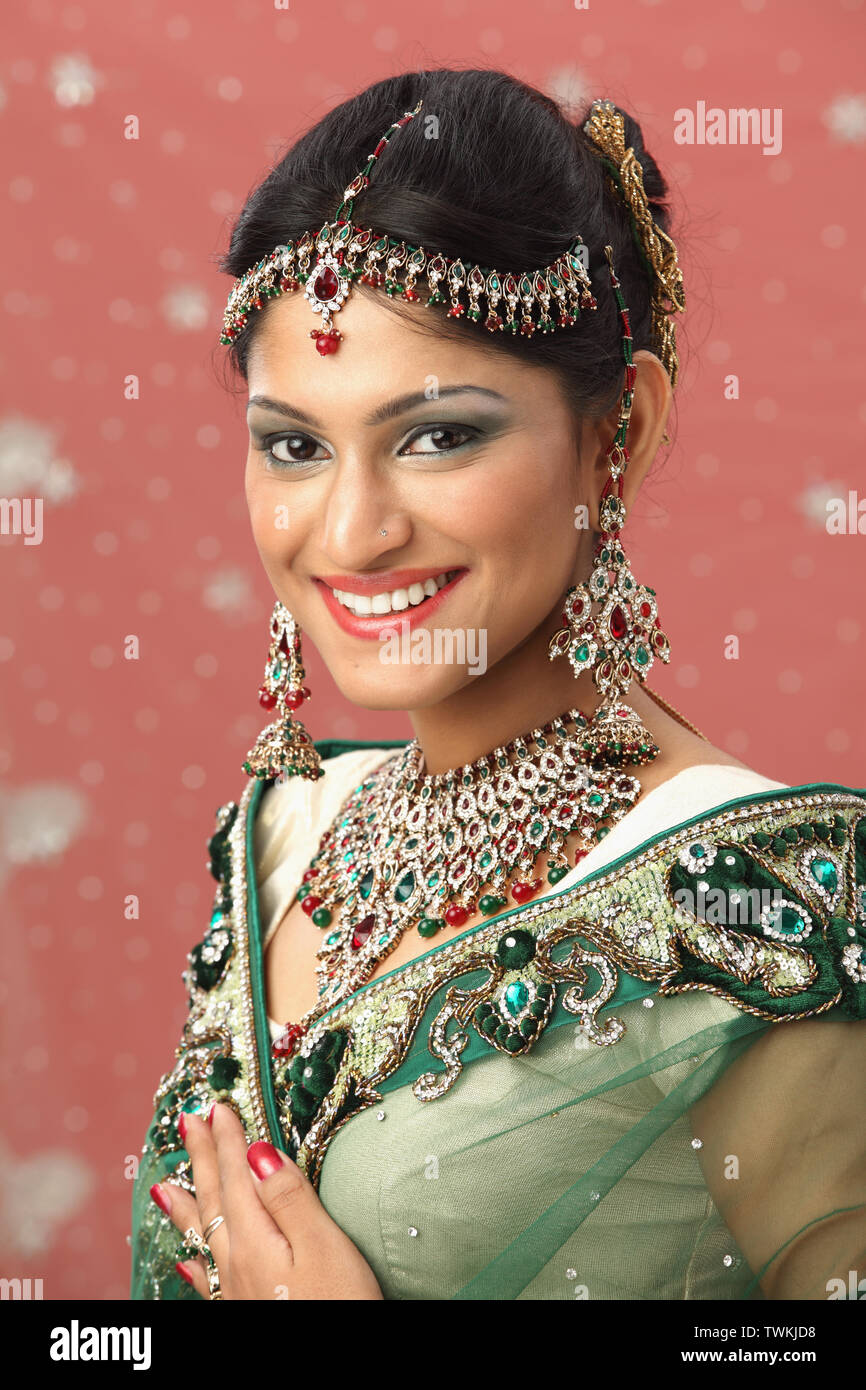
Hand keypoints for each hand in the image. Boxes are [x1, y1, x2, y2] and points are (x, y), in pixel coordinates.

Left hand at [150, 1103, 383, 1299]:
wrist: (340, 1374)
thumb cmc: (341, 1308)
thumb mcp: (323, 1246)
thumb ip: (289, 1197)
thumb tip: (257, 1152)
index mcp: (256, 1241)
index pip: (237, 1176)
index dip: (228, 1139)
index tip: (217, 1106)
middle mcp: (237, 1265)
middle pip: (216, 1200)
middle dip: (203, 1158)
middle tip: (188, 1121)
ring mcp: (236, 1292)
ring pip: (205, 1236)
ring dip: (188, 1204)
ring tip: (163, 1183)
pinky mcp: (244, 1312)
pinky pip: (207, 1277)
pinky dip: (196, 1258)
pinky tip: (187, 1256)